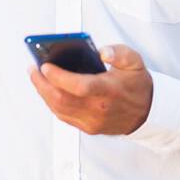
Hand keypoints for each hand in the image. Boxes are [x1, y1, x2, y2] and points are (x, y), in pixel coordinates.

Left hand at [27, 43, 152, 135]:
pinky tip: (47, 90)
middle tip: (32, 69)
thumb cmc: (137, 84)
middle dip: (42, 84)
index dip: (59, 77)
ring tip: (36, 77)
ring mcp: (93, 122)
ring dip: (44, 93)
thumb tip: (102, 51)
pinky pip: (64, 116)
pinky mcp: (89, 128)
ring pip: (59, 110)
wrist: (147, 112)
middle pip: (62, 100)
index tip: (45, 65)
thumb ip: (119, 53)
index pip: (79, 86)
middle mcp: (99, 109)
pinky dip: (52, 103)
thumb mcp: (134, 61)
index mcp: (109, 91)